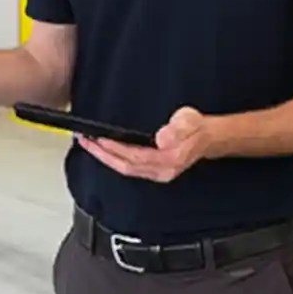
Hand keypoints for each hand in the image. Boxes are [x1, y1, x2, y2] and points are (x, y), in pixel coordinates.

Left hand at [77, 107, 211, 182]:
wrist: (207, 138)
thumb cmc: (197, 128)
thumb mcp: (190, 120)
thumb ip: (177, 129)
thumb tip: (161, 139)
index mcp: (169, 159)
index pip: (135, 156)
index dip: (115, 149)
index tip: (99, 139)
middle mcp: (162, 170)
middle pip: (125, 166)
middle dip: (102, 155)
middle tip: (85, 141)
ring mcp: (158, 173)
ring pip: (125, 169)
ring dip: (105, 157)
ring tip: (89, 144)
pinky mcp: (154, 171)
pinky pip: (129, 168)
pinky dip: (114, 160)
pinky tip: (104, 151)